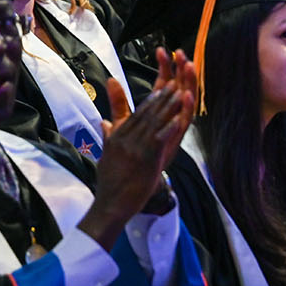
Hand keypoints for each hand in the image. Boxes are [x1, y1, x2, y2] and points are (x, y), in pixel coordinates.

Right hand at [80, 75, 196, 249]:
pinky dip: (169, 128)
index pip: (137, 113)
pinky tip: (179, 119)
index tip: (164, 86)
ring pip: (153, 123)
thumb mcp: (106, 153)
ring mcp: (134, 149)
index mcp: (117, 137)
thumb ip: (108, 135)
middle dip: (163, 97)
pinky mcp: (144, 160)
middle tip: (176, 81)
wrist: (109, 204)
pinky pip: (158, 140)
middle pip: (146, 113)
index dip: (152, 99)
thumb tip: (104, 122)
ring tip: (181, 92)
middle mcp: (125, 139)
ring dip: (169, 106)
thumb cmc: (109, 182)